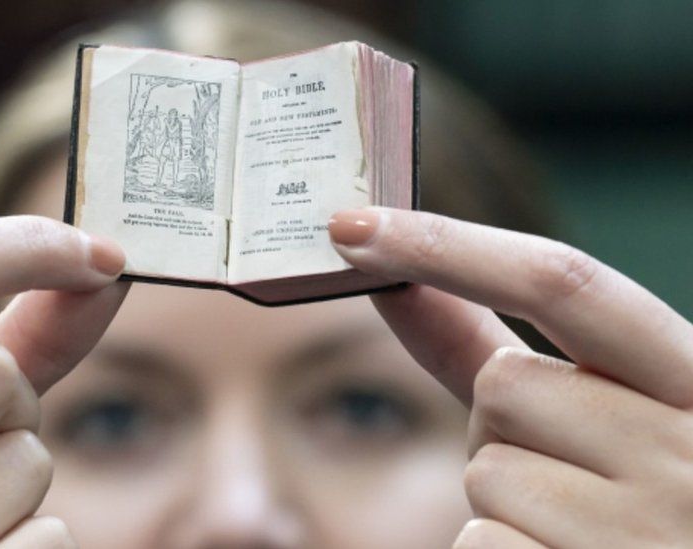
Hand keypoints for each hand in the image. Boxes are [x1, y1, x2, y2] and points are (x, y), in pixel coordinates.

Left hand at [329, 207, 692, 547]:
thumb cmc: (624, 493)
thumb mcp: (592, 409)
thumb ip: (492, 345)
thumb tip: (395, 279)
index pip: (561, 282)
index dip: (447, 246)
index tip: (352, 226)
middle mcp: (690, 445)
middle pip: (503, 383)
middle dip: (502, 424)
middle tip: (566, 468)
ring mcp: (652, 525)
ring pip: (487, 470)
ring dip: (505, 496)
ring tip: (576, 522)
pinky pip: (481, 540)